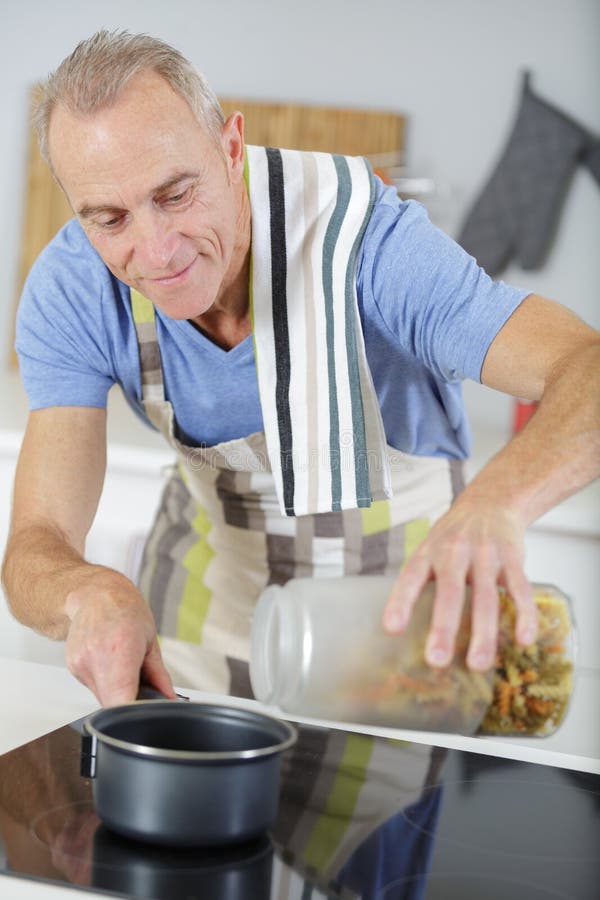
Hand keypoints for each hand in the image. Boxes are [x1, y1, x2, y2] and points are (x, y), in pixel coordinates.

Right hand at [64, 569, 175, 705]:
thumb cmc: (125, 609)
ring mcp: (81, 664)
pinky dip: (104, 680)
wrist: (95, 594)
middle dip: (128, 701)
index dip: (132, 713)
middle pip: (112, 704)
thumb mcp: (151, 640)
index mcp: (119, 650)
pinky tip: (109, 660)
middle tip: (138, 683)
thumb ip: (160, 676)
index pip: (120, 702)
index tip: (143, 713)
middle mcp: (96, 658)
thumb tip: (169, 699)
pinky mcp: (72, 668)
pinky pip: (93, 686)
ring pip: (102, 697)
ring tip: (122, 663)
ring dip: (115, 690)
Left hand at [382, 499, 538, 669]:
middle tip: (437, 660)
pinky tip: (524, 641)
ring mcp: (486, 555)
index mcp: (429, 552)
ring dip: (483, 634)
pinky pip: (520, 589)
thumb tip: (398, 630)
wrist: (491, 501)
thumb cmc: (453, 537)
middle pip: (450, 592)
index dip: (400, 602)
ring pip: (486, 598)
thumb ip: (419, 583)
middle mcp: (455, 552)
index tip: (392, 629)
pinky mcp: (513, 558)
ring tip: (477, 665)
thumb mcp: (428, 550)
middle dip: (444, 628)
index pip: (410, 577)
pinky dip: (524, 615)